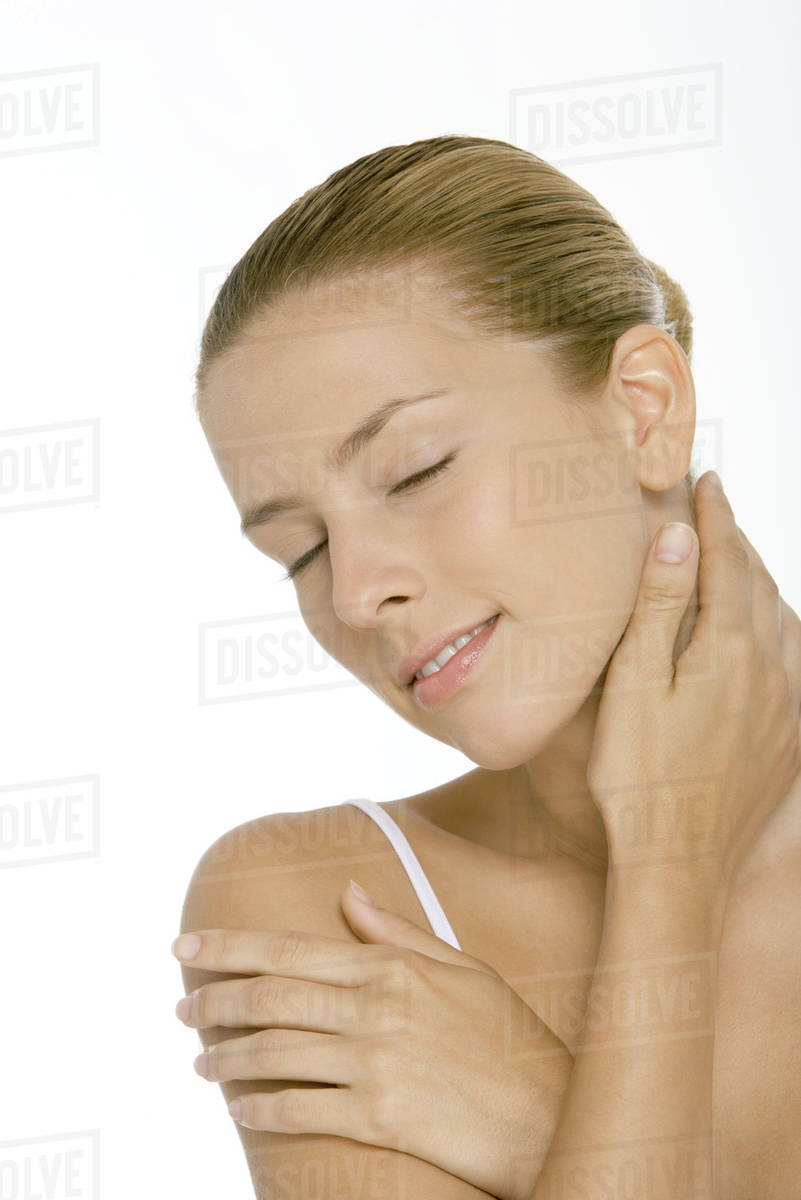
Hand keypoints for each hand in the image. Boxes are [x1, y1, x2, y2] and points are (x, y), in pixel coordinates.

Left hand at [173, 884, 572, 1199]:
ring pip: (275, 1055)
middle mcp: (376, 1009)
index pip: (290, 949)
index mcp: (391, 966)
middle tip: (183, 1009)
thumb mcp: (461, 967)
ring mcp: (376, 1064)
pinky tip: (239, 1107)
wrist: (548, 1114)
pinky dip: (259, 1108)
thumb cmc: (507, 1037)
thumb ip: (396, 931)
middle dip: (215, 1001)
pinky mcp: (379, 1118)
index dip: (230, 946)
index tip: (186, 944)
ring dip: (227, 1059)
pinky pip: (299, 1111)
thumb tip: (347, 891)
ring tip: (202, 1063)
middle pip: (271, 998)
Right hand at [587, 469, 800, 886]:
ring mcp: (788, 707)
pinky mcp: (791, 739)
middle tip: (717, 513)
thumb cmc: (639, 777)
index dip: (716, 516)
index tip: (707, 481)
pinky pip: (798, 661)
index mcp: (730, 650)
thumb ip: (659, 607)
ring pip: (786, 620)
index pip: (726, 561)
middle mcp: (773, 671)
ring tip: (736, 564)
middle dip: (738, 543)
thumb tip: (679, 537)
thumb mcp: (634, 684)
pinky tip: (768, 634)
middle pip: (761, 585)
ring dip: (761, 583)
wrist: (679, 861)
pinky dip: (781, 628)